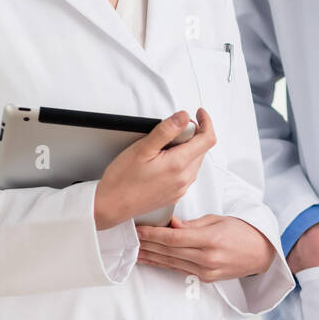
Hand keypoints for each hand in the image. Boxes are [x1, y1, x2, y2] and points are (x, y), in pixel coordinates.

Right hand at [93, 109, 214, 228]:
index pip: (207, 139)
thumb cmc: (122, 180)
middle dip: (194, 134)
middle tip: (174, 129)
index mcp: (179, 165)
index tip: (199, 113)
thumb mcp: (142, 148)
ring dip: (188, 148)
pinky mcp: (175, 194)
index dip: (206, 122)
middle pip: (202, 149)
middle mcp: (184, 179)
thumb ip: (166, 130)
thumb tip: (183, 116)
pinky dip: (182, 161)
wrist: (111, 206)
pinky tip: (163, 160)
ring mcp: (181, 188)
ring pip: (195, 161)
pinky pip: (187, 173)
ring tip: (165, 146)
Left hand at [135, 214, 276, 280]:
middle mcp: (207, 258)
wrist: (261, 252)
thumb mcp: (218, 220)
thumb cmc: (243, 231)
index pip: (174, 238)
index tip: (139, 230)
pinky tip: (154, 260)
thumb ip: (192, 224)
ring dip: (152, 257)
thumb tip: (171, 224)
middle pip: (169, 251)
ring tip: (136, 251)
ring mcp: (206, 270)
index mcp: (210, 240)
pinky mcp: (206, 278)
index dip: (153, 234)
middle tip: (132, 239)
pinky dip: (164, 264)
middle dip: (148, 244)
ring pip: (171, 263)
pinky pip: (180, 269)